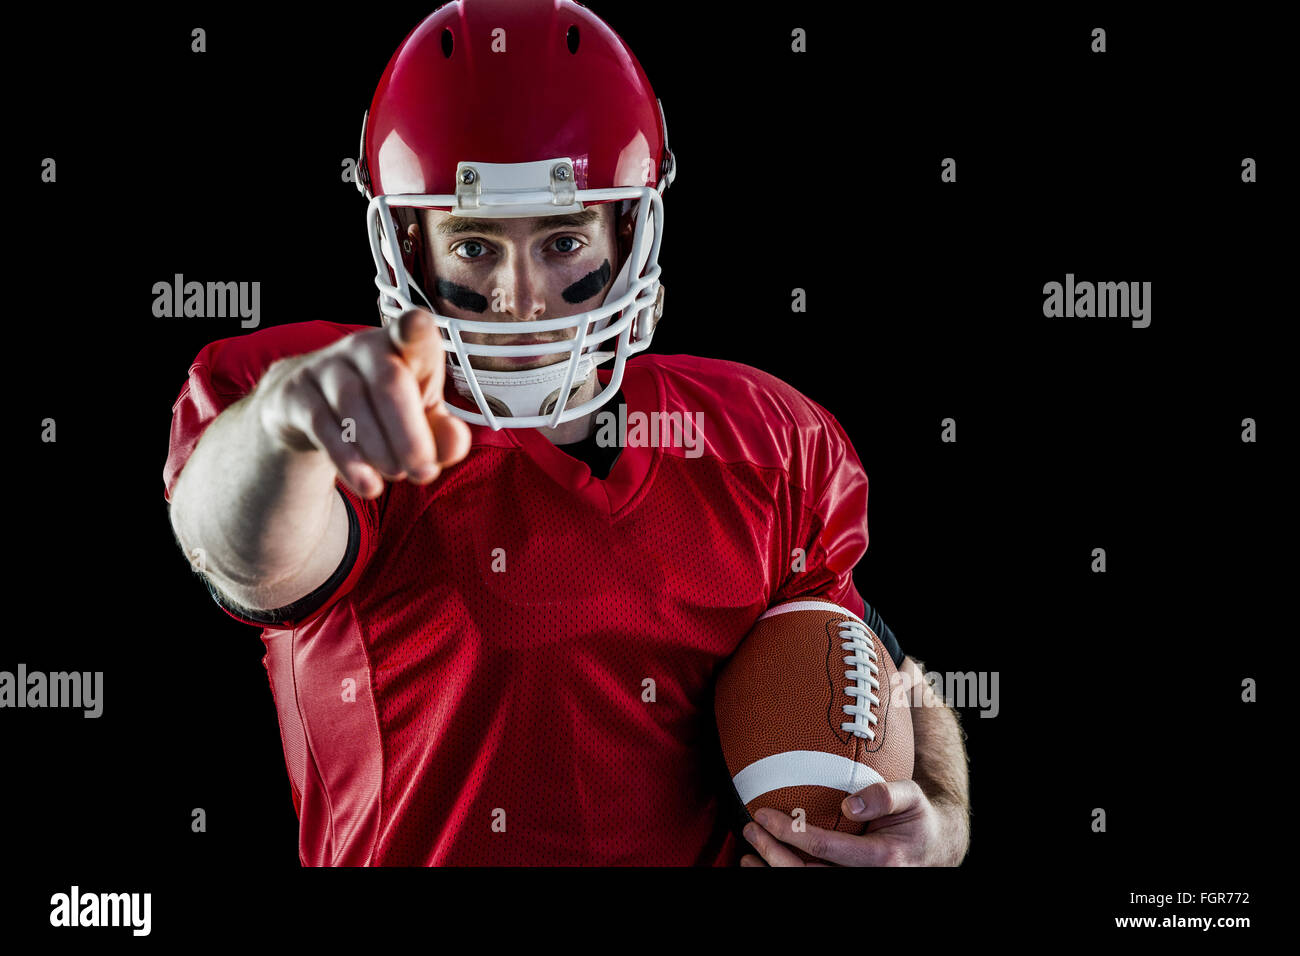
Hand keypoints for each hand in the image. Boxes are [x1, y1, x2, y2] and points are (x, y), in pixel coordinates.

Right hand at [253, 309, 470, 497]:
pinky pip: (322, 425)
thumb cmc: (380, 409)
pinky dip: (349, 460)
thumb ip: (443, 435)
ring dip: (380, 450)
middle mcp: (363, 348)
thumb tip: (456, 446)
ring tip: (395, 475)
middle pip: (388, 382)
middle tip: (422, 472)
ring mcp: (324, 367)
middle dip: (410, 434)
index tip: (415, 325)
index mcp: (403, 347)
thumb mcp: (419, 421)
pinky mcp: (294, 394)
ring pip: (353, 403)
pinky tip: (368, 485)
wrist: (309, 411)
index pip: (412, 331)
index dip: (414, 329)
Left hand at [739, 780, 967, 866]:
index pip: (825, 849)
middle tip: (748, 829)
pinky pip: (816, 886)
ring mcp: (861, 887)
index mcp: (884, 858)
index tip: (763, 814)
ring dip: (773, 872)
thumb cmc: (919, 816)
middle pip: (808, 875)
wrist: (938, 847)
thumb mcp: (912, 796)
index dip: (790, 833)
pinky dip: (786, 878)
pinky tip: (766, 867)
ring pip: (808, 886)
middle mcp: (870, 880)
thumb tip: (849, 804)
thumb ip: (884, 795)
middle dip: (772, 853)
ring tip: (748, 855)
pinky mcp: (852, 886)